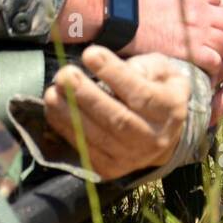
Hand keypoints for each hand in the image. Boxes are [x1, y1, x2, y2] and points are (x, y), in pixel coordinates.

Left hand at [43, 46, 190, 178]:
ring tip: (53, 91)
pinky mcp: (109, 168)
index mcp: (169, 110)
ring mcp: (130, 157)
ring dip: (70, 113)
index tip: (90, 54)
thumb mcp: (164, 72)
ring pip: (97, 136)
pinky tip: (53, 108)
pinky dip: (65, 128)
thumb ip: (148, 66)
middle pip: (117, 119)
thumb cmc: (157, 92)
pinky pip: (84, 148)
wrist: (163, 135)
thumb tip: (123, 67)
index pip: (140, 93)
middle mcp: (152, 138)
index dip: (114, 74)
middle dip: (86, 96)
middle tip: (65, 74)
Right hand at [120, 0, 222, 82]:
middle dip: (222, 31)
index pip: (218, 0)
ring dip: (217, 51)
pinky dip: (212, 67)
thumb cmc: (134, 0)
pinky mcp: (191, 52)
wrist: (120, 15)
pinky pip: (215, 61)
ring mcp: (198, 31)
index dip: (211, 10)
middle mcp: (201, 10)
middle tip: (210, 39)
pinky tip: (203, 69)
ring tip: (206, 56)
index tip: (201, 18)